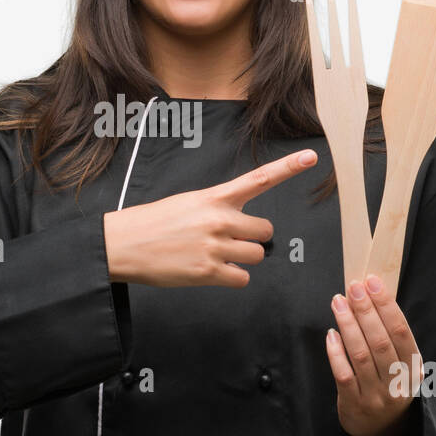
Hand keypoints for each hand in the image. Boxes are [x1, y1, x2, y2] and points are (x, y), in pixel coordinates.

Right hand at [103, 149, 317, 287]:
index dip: (288, 167)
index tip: (312, 157)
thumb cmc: (154, 223)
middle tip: (230, 240)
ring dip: (242, 259)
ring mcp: (215, 245)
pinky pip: (242, 278)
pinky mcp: (208, 271)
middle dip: (253, 238)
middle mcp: (219, 218)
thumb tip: (239, 226)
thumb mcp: (187, 203)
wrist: (123, 244)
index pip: (258, 179)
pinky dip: (232, 278)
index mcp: (214, 197)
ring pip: (256, 255)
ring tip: (216, 256)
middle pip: (265, 231)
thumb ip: (217, 209)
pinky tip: (211, 271)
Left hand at [326, 273, 423, 435]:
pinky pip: (344, 374)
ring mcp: (376, 395)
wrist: (383, 431)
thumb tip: (371, 296)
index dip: (387, 306)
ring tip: (338, 302)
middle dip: (366, 310)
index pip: (401, 332)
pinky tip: (331, 334)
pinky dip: (336, 353)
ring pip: (361, 355)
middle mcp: (397, 383)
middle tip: (353, 287)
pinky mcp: (354, 404)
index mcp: (413, 368)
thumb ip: (390, 337)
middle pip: (381, 341)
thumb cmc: (389, 386)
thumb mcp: (400, 365)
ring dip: (348, 325)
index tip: (372, 282)